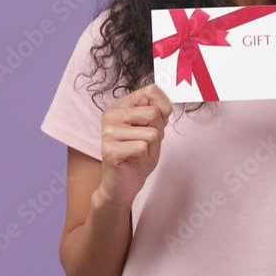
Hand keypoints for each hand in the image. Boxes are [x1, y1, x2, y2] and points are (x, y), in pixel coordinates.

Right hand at [97, 84, 171, 208]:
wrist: (123, 185)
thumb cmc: (138, 155)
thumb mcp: (154, 129)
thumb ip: (159, 112)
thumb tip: (166, 102)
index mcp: (121, 105)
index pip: (151, 90)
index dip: (163, 107)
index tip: (158, 121)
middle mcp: (111, 115)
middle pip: (154, 113)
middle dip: (157, 131)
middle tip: (144, 143)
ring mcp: (108, 132)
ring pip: (151, 132)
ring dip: (151, 146)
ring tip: (138, 152)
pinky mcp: (109, 150)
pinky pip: (142, 147)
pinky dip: (144, 157)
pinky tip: (133, 160)